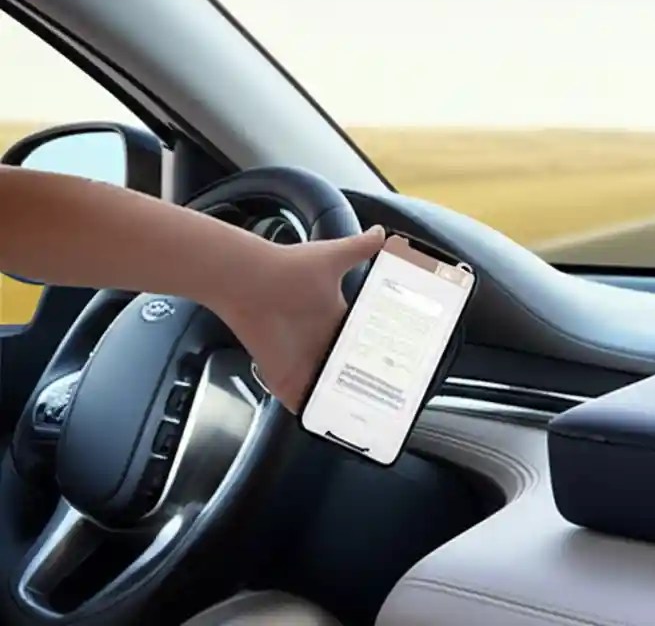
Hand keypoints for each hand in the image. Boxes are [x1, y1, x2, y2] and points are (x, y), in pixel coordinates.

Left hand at [212, 226, 385, 412]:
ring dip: (347, 403)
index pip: (361, 340)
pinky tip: (337, 430)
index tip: (401, 362)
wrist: (247, 280)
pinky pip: (305, 406)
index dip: (378, 351)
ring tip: (373, 419)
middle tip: (395, 398)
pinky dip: (317, 418)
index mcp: (334, 318)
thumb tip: (383, 232)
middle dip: (368, 382)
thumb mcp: (334, 256)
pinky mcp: (287, 379)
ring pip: (330, 390)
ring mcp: (304, 363)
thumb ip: (360, 247)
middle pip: (348, 368)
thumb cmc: (288, 268)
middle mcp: (321, 342)